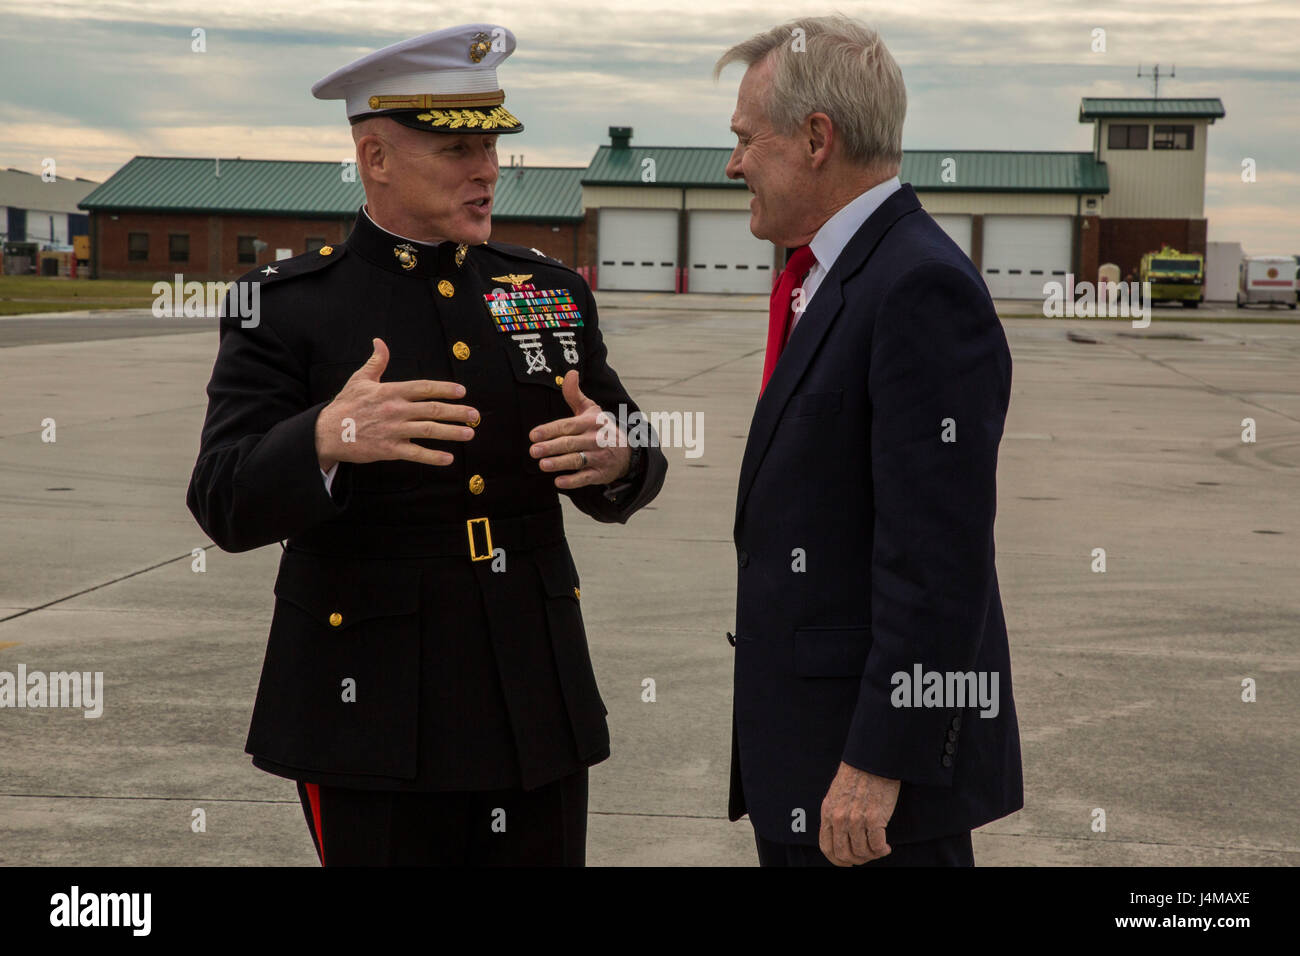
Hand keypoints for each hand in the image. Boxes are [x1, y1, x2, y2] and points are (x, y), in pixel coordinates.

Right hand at [314, 337, 477, 469]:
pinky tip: (448, 458)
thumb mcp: (359, 380)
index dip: (444, 389)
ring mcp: (393, 430)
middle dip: (457, 411)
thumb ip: (375, 362)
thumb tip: (379, 341)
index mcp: (391, 391)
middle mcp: (395, 410)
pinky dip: (433, 457)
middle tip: (475, 414)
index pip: (423, 387)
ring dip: (451, 432)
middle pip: (432, 409)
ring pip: (429, 430)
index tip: (462, 391)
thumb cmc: (345, 405)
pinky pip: (415, 453)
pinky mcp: (389, 450)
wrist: (327, 432)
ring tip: (469, 433)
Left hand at [528, 370, 630, 488]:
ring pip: (577, 460)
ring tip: (542, 465)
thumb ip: (575, 394)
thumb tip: (570, 372)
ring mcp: (599, 457)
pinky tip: (558, 482)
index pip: (568, 425)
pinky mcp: (601, 474)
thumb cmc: (601, 429)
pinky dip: (573, 481)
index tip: (533, 434)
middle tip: (533, 451)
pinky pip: (586, 478)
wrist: (628, 452)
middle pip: (570, 443)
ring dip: (560, 463)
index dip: (550, 430)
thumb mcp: (591, 410)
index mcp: (591, 422)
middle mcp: (596, 439)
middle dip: (551, 447)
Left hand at [818, 762, 900, 865]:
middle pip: (844, 854)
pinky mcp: (874, 818)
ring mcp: (856, 820)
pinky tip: (886, 846)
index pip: (826, 848)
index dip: (838, 860)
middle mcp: (839, 819)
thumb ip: (835, 815)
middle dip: (857, 860)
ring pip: (862, 853)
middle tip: (867, 856)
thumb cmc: (857, 776)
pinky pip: (877, 846)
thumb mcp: (836, 795)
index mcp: (828, 813)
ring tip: (879, 848)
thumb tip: (841, 837)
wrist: (871, 761)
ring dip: (872, 855)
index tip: (848, 862)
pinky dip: (882, 850)